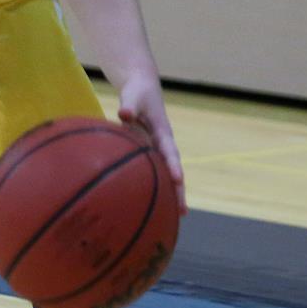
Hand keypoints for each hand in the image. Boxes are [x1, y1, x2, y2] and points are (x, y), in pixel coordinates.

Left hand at [118, 80, 187, 211]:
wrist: (142, 89)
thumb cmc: (136, 93)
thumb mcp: (133, 96)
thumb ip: (129, 105)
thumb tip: (123, 113)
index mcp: (163, 132)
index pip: (170, 151)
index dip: (174, 165)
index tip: (178, 179)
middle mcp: (164, 145)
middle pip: (174, 170)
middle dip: (179, 190)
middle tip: (183, 211)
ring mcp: (158, 150)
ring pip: (167, 175)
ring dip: (171, 194)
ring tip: (175, 218)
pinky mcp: (150, 153)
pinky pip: (155, 173)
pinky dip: (156, 187)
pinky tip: (150, 206)